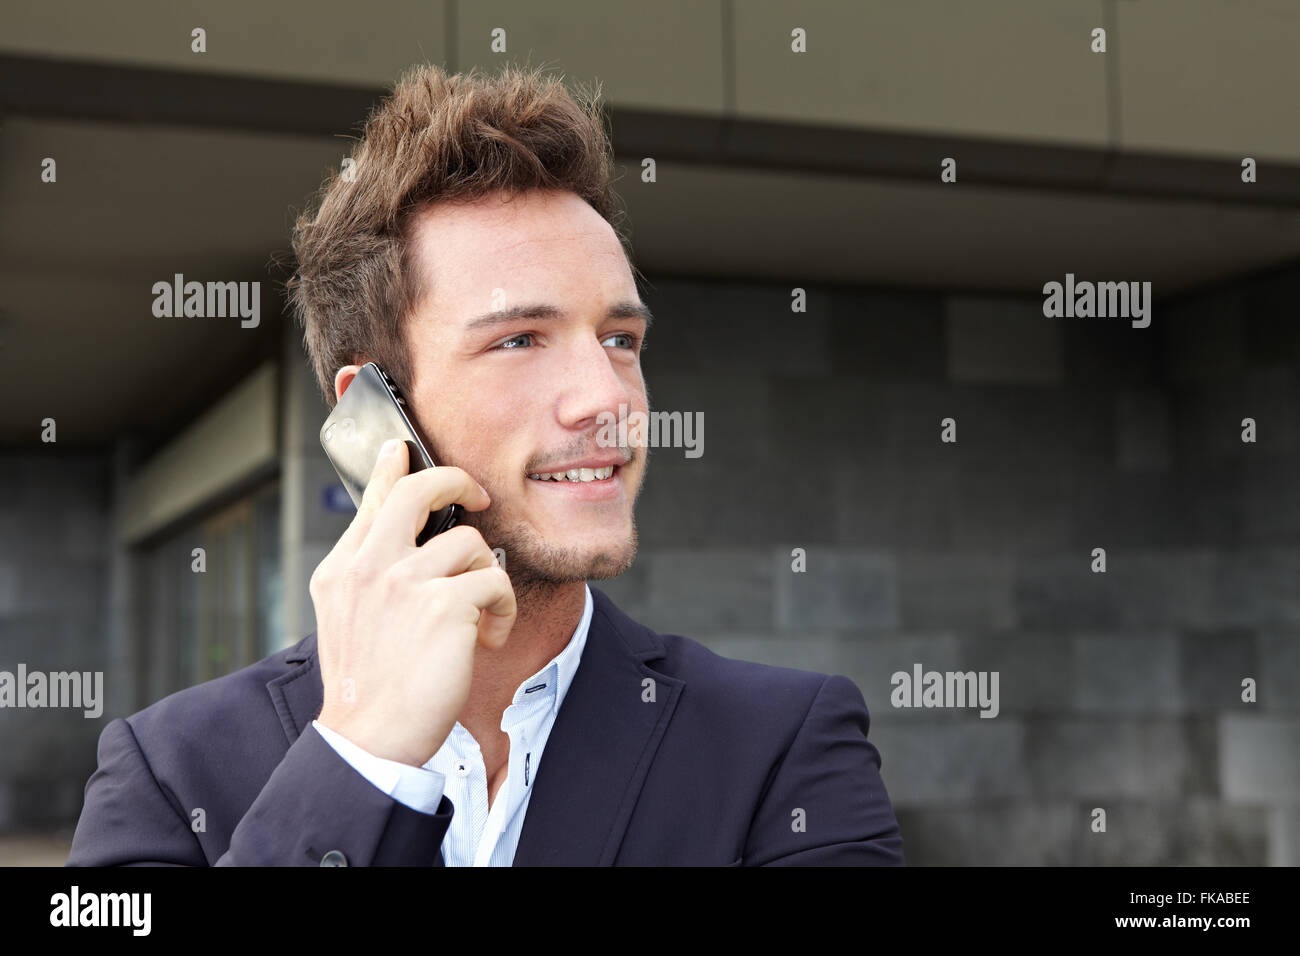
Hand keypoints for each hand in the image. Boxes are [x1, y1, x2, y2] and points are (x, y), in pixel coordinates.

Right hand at [311, 439, 515, 765]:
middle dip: (459, 481)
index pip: (374, 497)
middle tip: (479, 498)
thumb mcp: (347, 617)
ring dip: (484, 578)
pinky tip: (485, 636)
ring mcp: (406, 583)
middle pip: (422, 489)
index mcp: (343, 568)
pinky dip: (501, 609)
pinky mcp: (445, 606)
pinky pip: (494, 580)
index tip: (405, 449)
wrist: (371, 739)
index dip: (396, 465)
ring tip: (477, 616)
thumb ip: (368, 570)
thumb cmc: (368, 683)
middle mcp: (370, 566)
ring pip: (470, 542)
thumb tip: (395, 531)